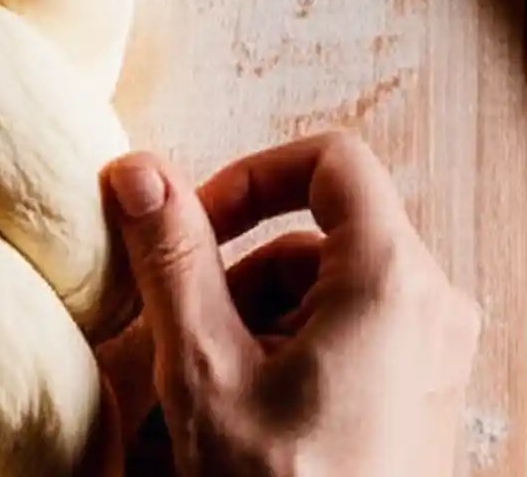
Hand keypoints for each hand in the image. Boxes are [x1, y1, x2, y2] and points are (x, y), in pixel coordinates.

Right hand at [102, 132, 480, 475]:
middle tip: (181, 327)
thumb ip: (171, 258)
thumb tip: (136, 170)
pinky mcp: (414, 391)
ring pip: (322, 286)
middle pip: (318, 232)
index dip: (250, 176)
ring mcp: (428, 353)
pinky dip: (282, 348)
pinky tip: (245, 406)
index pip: (331, 161)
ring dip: (250, 313)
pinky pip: (343, 332)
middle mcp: (431, 306)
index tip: (192, 224)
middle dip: (236, 268)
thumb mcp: (205, 367)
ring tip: (211, 383)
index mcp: (394, 282)